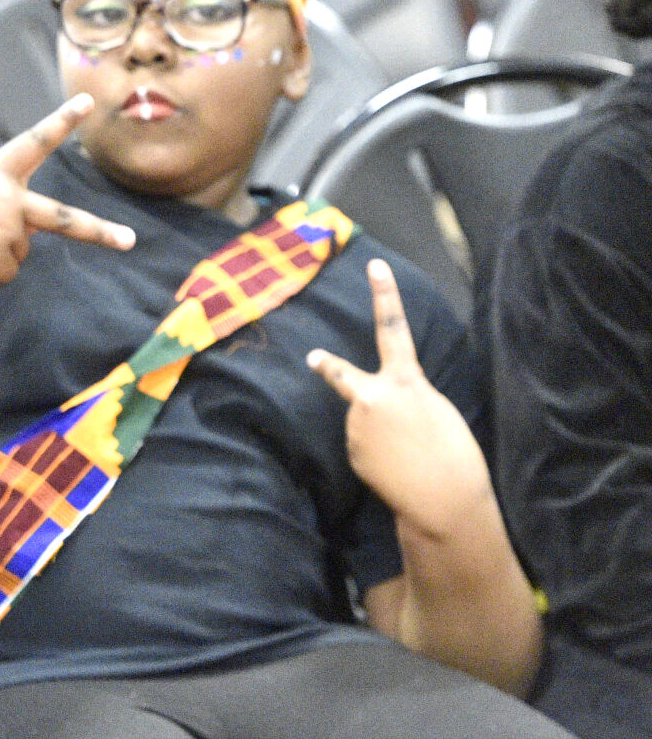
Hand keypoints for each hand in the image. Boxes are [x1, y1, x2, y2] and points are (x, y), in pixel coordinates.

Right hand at [0, 94, 135, 295]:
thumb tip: (22, 235)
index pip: (33, 141)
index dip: (62, 120)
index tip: (87, 102)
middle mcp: (7, 199)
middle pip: (62, 218)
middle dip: (99, 232)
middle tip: (131, 241)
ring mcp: (6, 231)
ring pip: (17, 250)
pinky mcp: (0, 262)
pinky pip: (3, 271)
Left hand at [309, 259, 493, 538]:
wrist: (442, 500)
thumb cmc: (454, 454)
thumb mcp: (438, 410)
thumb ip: (407, 395)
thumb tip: (386, 400)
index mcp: (405, 381)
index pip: (393, 328)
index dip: (385, 295)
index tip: (375, 266)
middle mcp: (372, 397)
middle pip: (341, 374)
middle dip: (327, 365)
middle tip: (312, 356)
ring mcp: (357, 425)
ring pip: (364, 421)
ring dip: (380, 433)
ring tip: (408, 455)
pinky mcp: (352, 451)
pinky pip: (364, 445)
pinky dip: (378, 454)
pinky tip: (396, 468)